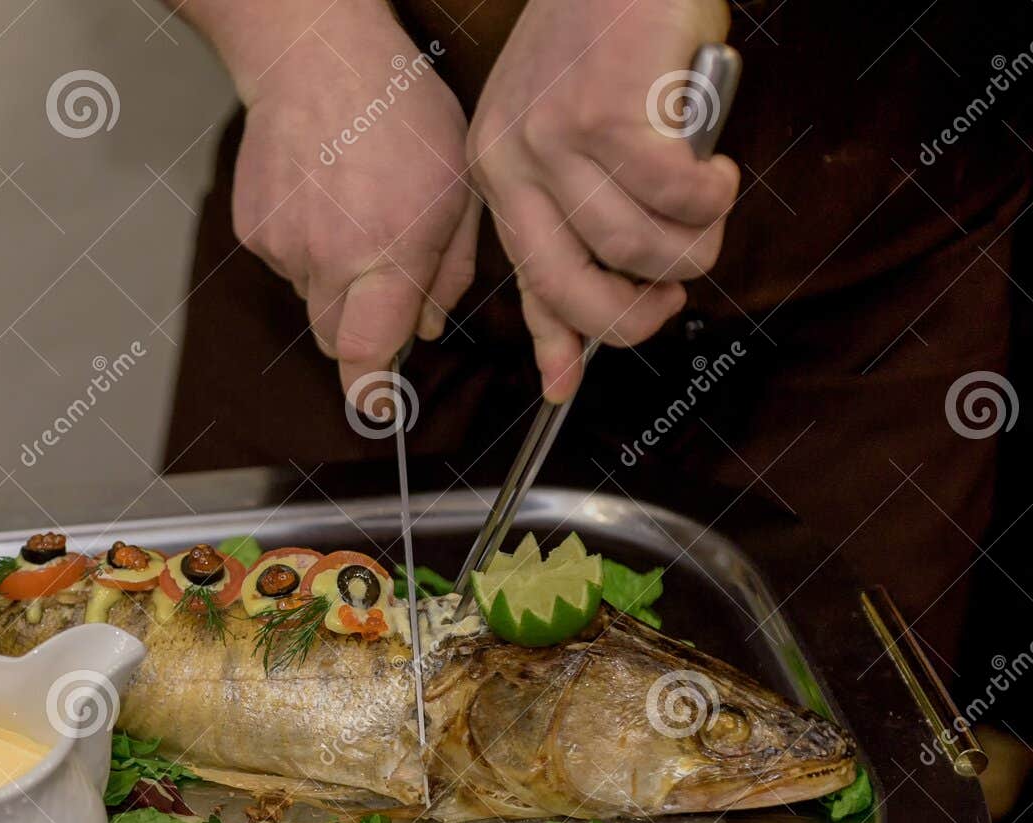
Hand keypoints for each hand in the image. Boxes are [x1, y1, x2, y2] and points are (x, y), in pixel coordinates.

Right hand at [211, 3, 479, 398]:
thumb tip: (426, 327)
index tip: (379, 408)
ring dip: (337, 279)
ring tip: (355, 213)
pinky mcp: (254, 231)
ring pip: (314, 300)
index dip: (372, 392)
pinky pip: (287, 265)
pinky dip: (308, 247)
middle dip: (363, 330)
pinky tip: (325, 197)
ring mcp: (285, 247)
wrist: (316, 57)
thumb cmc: (398, 111)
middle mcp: (330, 260)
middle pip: (338, 340)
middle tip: (385, 284)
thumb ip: (450, 270)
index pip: (369, 353)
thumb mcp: (459, 187)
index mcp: (389, 254)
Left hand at [467, 0, 739, 399]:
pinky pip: (673, 197)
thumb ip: (573, 227)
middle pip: (571, 286)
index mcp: (496, 170)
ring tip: (710, 214)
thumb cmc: (611, 43)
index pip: (524, 279)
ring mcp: (555, 135)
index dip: (554, 340)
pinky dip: (711, 199)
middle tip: (676, 296)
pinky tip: (719, 175)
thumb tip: (572, 351)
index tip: (566, 387)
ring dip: (691, 248)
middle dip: (634, 315)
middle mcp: (511, 159)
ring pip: (633, 247)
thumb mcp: (570, 137)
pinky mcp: (607, 111)